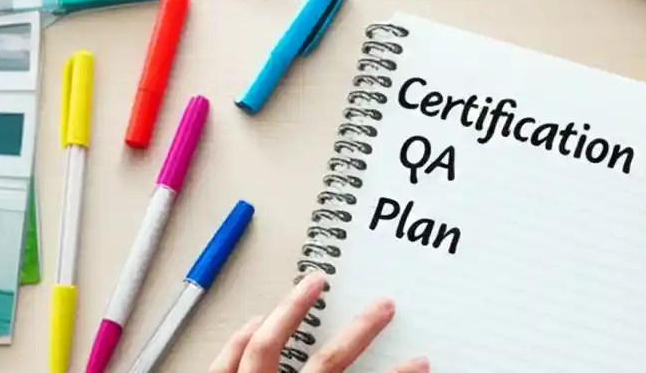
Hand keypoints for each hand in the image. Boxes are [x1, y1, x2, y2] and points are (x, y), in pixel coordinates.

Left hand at [210, 273, 428, 372]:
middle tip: (384, 306)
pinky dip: (241, 339)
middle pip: (326, 364)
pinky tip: (255, 321)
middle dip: (359, 332)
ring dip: (292, 310)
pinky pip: (224, 364)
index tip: (421, 362)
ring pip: (266, 347)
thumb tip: (390, 372)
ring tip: (314, 282)